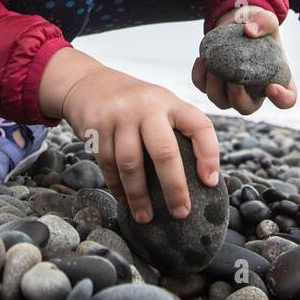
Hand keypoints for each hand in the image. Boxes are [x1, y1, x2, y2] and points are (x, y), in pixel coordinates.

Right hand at [59, 64, 219, 223]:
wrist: (88, 82)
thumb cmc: (134, 104)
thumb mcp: (159, 105)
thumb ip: (176, 129)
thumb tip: (197, 177)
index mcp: (170, 102)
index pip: (199, 126)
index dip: (209, 155)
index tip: (210, 182)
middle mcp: (146, 106)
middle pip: (164, 152)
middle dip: (174, 187)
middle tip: (180, 212)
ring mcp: (119, 115)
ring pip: (131, 164)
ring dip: (139, 196)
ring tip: (146, 217)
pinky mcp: (96, 126)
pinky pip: (108, 164)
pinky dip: (116, 187)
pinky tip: (124, 200)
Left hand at [191, 4, 297, 114]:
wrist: (238, 24)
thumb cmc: (257, 24)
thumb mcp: (266, 18)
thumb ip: (264, 21)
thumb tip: (249, 31)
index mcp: (277, 80)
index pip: (287, 100)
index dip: (281, 99)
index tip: (271, 86)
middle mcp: (255, 91)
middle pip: (247, 108)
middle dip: (237, 97)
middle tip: (231, 79)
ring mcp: (233, 91)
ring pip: (221, 102)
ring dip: (214, 88)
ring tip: (212, 66)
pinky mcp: (214, 84)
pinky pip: (203, 88)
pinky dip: (199, 78)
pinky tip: (201, 60)